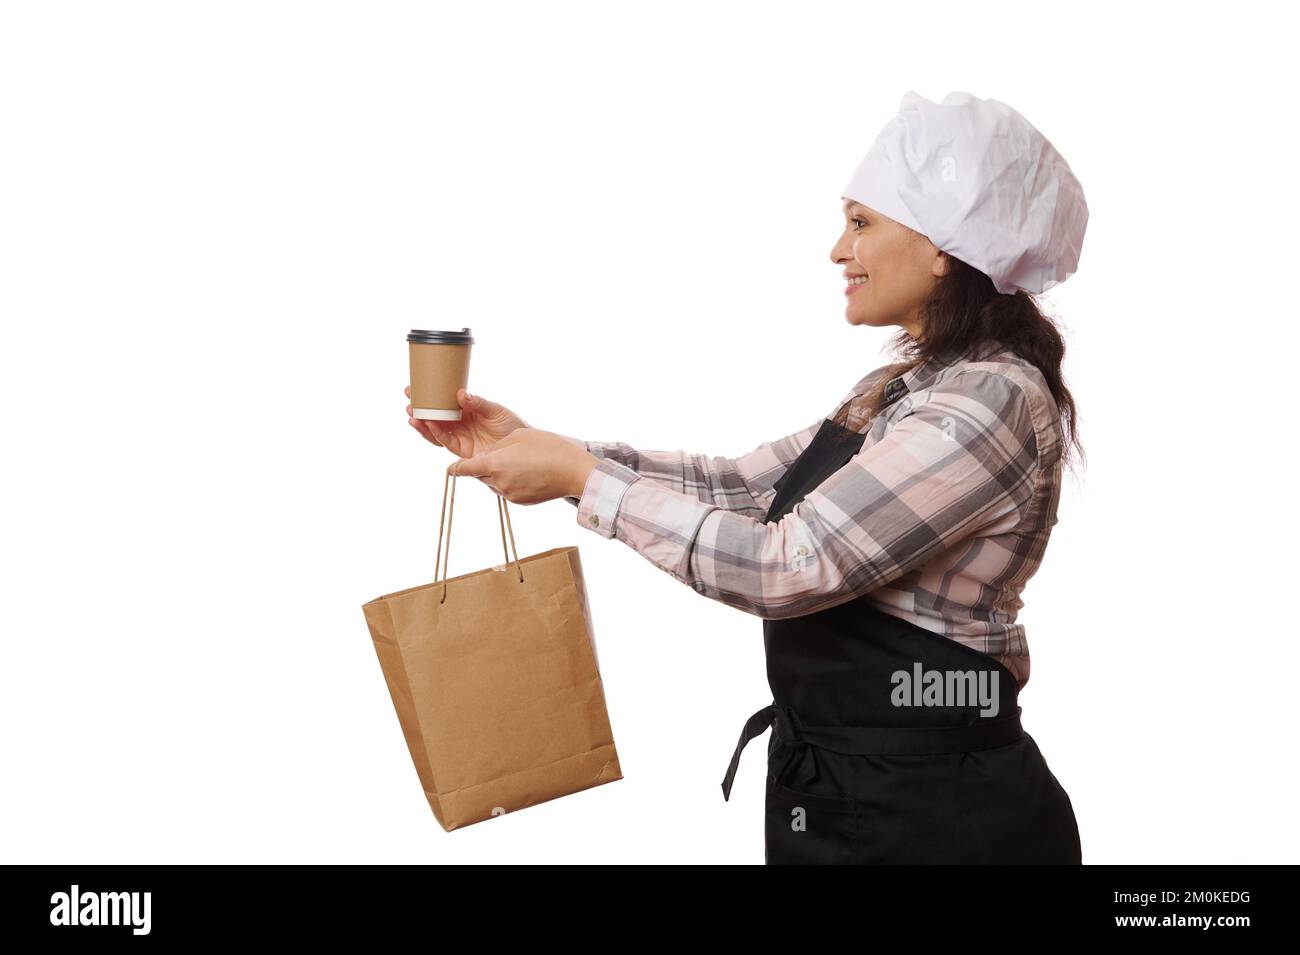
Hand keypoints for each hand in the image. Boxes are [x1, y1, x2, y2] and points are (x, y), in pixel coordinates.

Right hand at [405, 385, 528, 460]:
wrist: (522, 448)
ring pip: (436, 431)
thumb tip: (461, 394)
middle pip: (434, 417)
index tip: (412, 389)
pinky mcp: (463, 451)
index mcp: (465, 410)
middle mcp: (459, 424)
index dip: (427, 397)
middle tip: (408, 402)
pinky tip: (428, 425)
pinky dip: (435, 434)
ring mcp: (460, 437)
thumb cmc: (511, 426)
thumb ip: (477, 403)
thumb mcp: (495, 410)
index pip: (442, 402)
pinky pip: (446, 442)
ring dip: (423, 424)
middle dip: (419, 410)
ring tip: (413, 415)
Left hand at [448, 428, 598, 504]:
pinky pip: (507, 490)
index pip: (463, 469)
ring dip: (498, 473)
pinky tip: (527, 472)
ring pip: (494, 483)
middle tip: (498, 454)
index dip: (456, 468)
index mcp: (493, 465)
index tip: (450, 468)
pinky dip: (511, 481)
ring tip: (518, 461)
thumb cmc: (548, 448)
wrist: (573, 471)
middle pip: (480, 475)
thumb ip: (496, 448)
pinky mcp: (520, 501)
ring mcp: (509, 495)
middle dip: (483, 466)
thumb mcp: (517, 437)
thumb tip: (486, 457)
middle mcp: (497, 483)